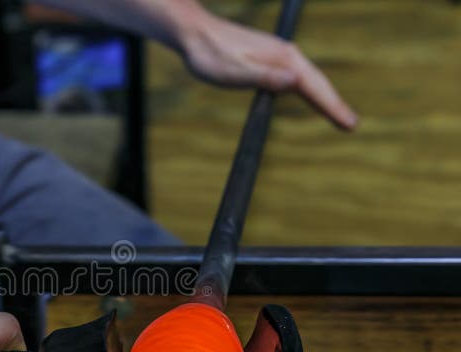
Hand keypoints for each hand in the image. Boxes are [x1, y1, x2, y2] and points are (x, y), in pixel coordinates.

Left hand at [178, 6, 357, 129]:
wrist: (193, 32)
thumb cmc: (210, 55)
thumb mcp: (234, 72)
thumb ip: (264, 78)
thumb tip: (295, 83)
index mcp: (282, 59)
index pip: (314, 87)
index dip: (332, 107)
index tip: (349, 124)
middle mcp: (285, 54)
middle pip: (317, 82)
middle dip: (334, 104)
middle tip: (351, 125)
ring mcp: (278, 54)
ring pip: (308, 78)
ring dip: (324, 97)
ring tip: (338, 115)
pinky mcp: (268, 57)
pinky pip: (296, 76)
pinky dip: (308, 89)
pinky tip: (308, 96)